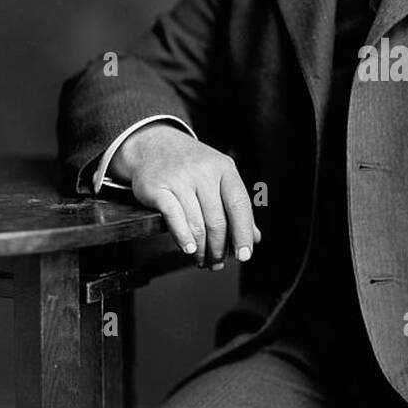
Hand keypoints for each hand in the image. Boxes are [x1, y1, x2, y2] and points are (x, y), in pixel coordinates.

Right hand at [111, 124, 260, 268]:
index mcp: (224, 168)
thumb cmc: (190, 165)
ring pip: (196, 223)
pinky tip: (188, 248)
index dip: (243, 232)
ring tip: (202, 259)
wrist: (153, 144)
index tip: (244, 254)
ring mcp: (179, 178)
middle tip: (217, 262)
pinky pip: (174, 217)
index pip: (239, 204)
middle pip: (217, 220)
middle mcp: (203, 171)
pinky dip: (183, 237)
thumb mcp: (218, 177)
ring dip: (201, 249)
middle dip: (219, 248)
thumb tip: (255, 237)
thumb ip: (236, 207)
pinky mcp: (157, 187)